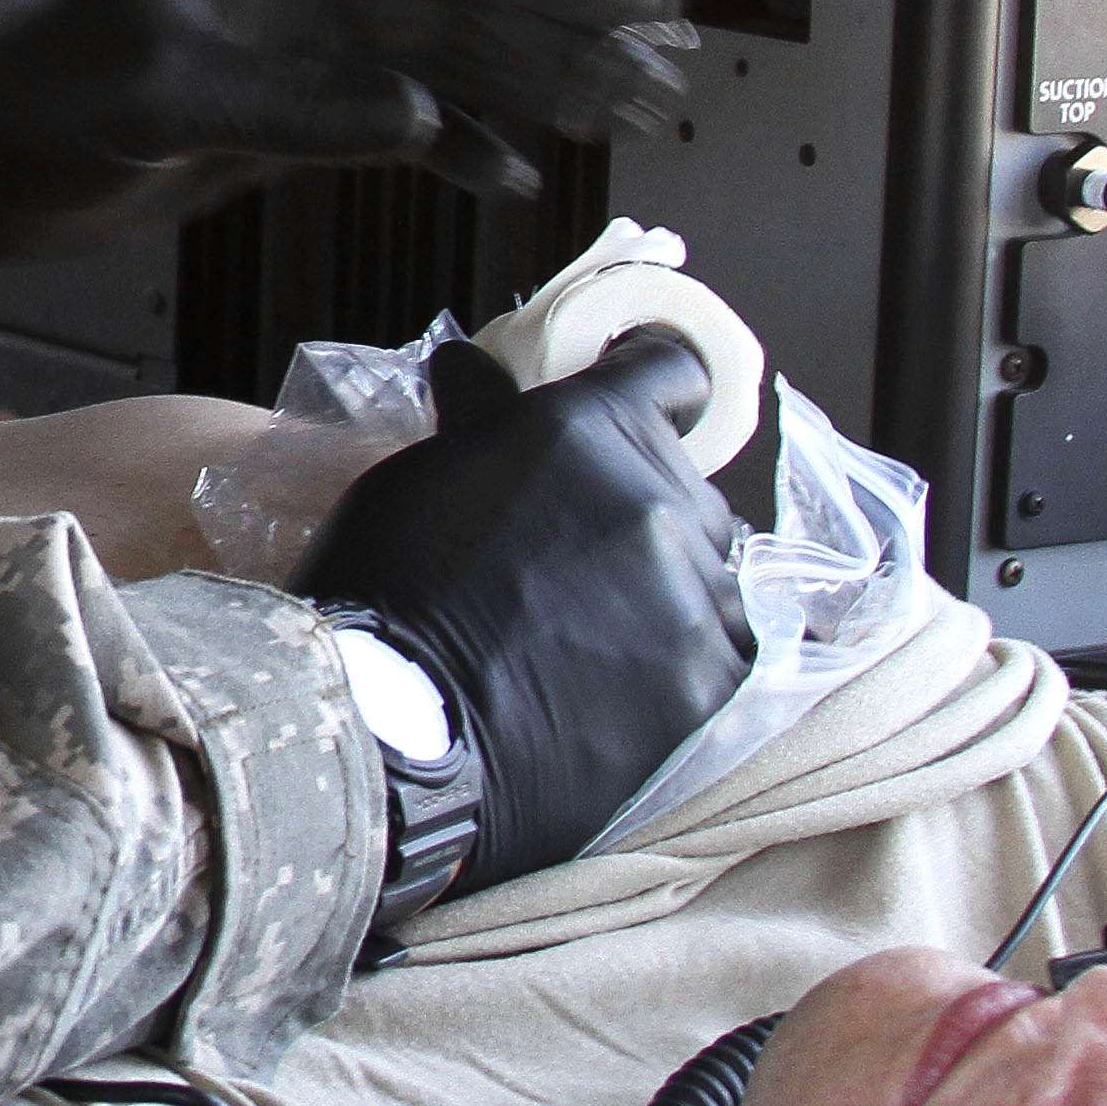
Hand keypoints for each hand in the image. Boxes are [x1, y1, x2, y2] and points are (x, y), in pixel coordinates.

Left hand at [0, 0, 682, 266]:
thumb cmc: (29, 109)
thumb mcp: (153, 103)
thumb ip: (288, 108)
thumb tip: (423, 116)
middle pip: (456, 1)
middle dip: (562, 30)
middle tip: (666, 66)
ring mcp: (281, 57)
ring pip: (434, 61)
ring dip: (526, 84)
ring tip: (625, 115)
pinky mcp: (264, 121)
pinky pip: (387, 121)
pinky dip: (454, 143)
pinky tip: (514, 176)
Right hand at [291, 343, 752, 884]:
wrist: (395, 734)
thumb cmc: (385, 596)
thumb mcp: (420, 479)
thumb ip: (482, 423)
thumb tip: (478, 373)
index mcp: (586, 429)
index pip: (670, 371)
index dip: (657, 384)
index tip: (652, 400)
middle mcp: (655, 498)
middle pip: (686, 483)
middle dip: (642, 509)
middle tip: (581, 558)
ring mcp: (692, 593)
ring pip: (708, 573)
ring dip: (665, 591)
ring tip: (594, 639)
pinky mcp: (711, 682)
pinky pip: (721, 654)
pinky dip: (681, 664)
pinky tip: (623, 688)